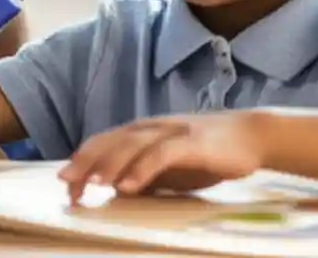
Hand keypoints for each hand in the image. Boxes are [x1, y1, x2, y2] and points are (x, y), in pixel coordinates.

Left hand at [58, 111, 266, 203]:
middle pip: (110, 141)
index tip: (66, 186)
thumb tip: (116, 190)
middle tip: (66, 184)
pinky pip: (161, 155)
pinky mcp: (191, 142)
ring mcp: (171, 132)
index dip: (82, 162)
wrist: (252, 135)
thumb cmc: (207, 153)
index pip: (104, 143)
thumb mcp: (169, 166)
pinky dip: (141, 169)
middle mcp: (151, 128)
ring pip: (131, 146)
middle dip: (85, 162)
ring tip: (89, 185)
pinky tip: (127, 187)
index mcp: (143, 132)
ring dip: (108, 165)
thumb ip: (144, 174)